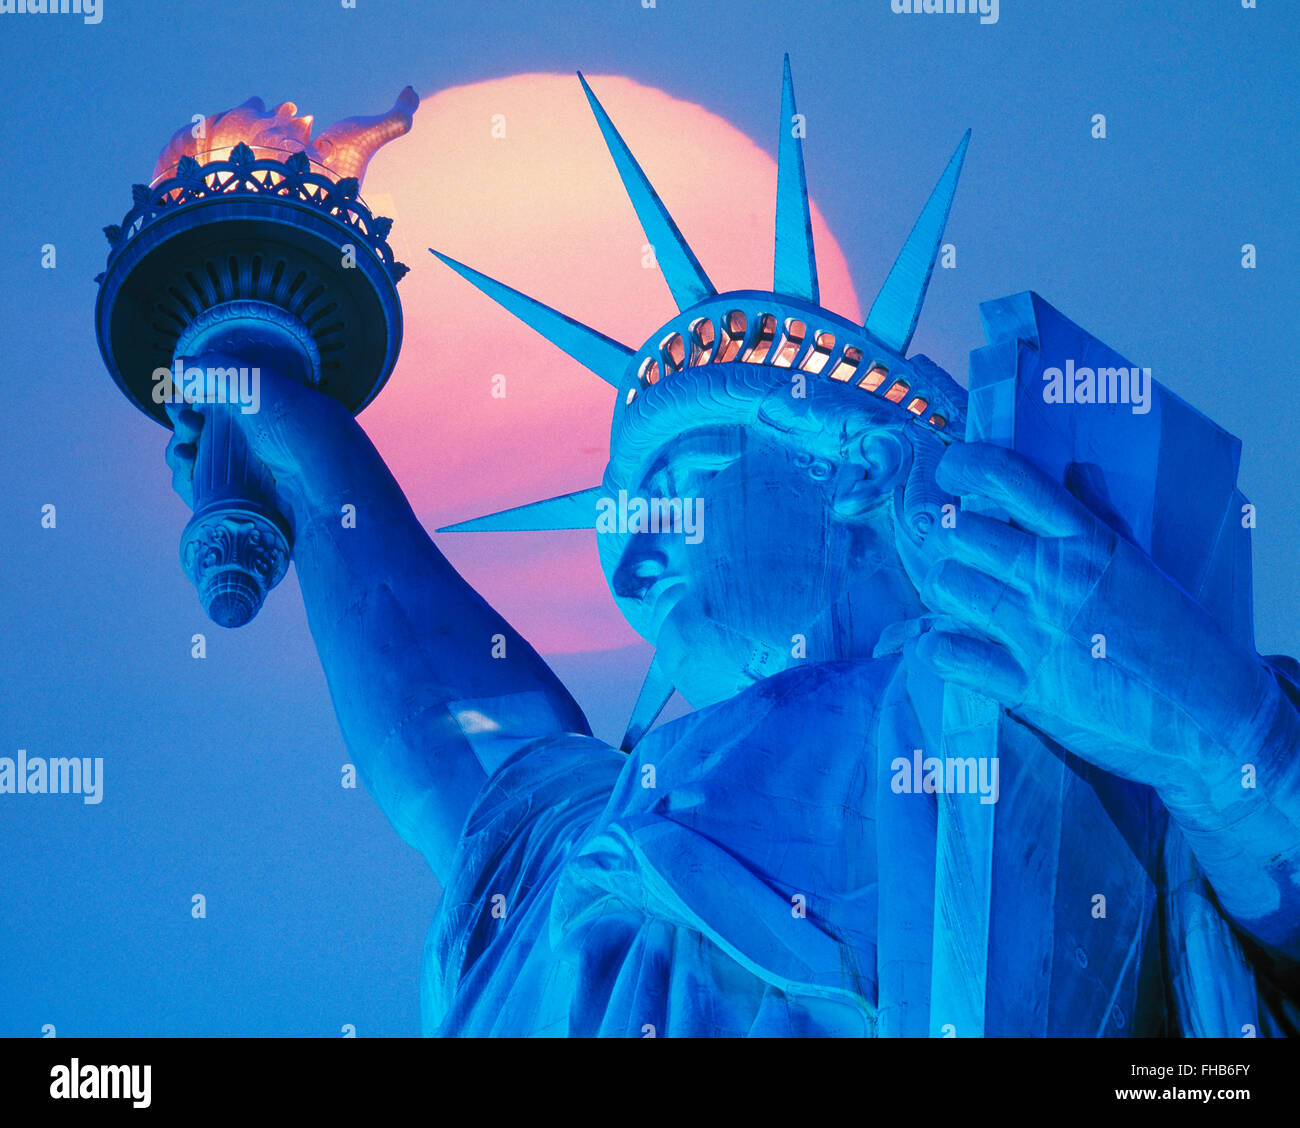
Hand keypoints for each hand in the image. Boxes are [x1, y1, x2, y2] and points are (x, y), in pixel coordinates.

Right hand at [162, 359, 352, 522]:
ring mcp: (247, 475)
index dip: (191, 401)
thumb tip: (179, 365)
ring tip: (184, 452)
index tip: (181, 400)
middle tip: (189, 425)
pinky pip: (201, 495)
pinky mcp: (240, 505)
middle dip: (183, 427)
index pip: (213, 405)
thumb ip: (218, 370)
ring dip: (179, 453)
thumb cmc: (301, 429)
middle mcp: (254, 443)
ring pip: (196, 464)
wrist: (328, 484)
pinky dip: (186, 482)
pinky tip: (185, 471)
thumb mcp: (261, 387)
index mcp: (261, 412)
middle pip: (200, 435)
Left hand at [911, 442, 1273, 803]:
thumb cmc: (1180, 640)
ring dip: (943, 591)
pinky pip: (946, 652)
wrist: (1213, 720)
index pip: (1008, 477)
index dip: (965, 465)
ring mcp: (1035, 631)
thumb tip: (1074, 470)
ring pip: (945, 584)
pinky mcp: (1024, 685)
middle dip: (949, 541)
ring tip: (961, 602)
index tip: (953, 475)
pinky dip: (935, 649)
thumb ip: (1100, 515)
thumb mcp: (1141, 565)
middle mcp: (1054, 578)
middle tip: (961, 557)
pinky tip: (947, 648)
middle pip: (958, 531)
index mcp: (1085, 541)